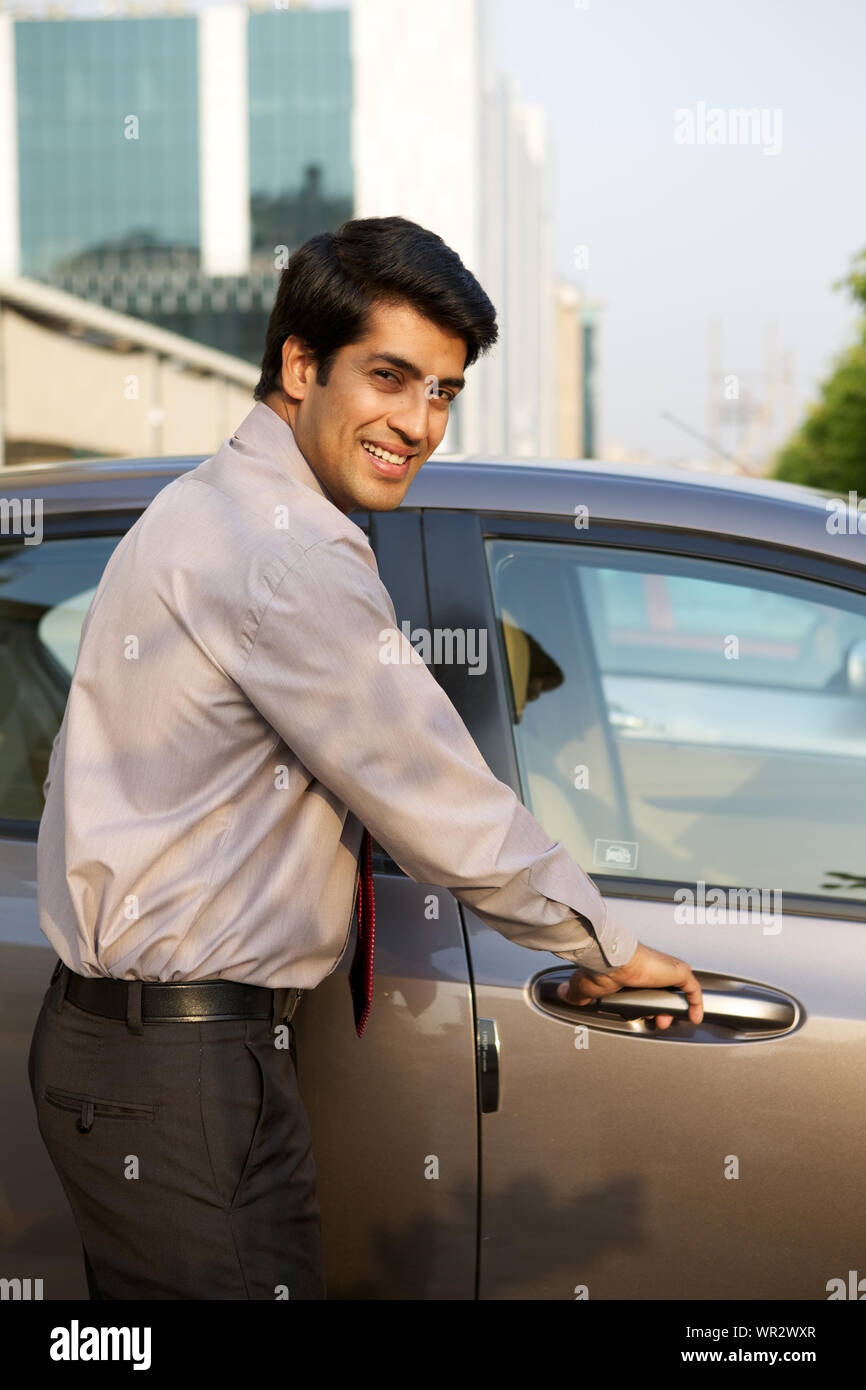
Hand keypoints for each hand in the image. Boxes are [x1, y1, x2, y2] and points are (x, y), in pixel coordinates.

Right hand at [556, 941, 703, 1029]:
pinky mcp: (676, 972)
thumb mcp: (586, 986)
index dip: (646, 1004)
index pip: (645, 987)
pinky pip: (693, 989)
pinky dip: (696, 1003)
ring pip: (678, 989)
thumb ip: (576, 992)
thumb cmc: (600, 967)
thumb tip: (563, 994)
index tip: (643, 1016)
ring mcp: (666, 969)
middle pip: (664, 989)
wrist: (611, 957)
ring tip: (667, 1021)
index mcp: (633, 970)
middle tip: (655, 1022)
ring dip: (674, 1007)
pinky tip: (696, 1016)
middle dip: (660, 1008)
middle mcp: (651, 968)